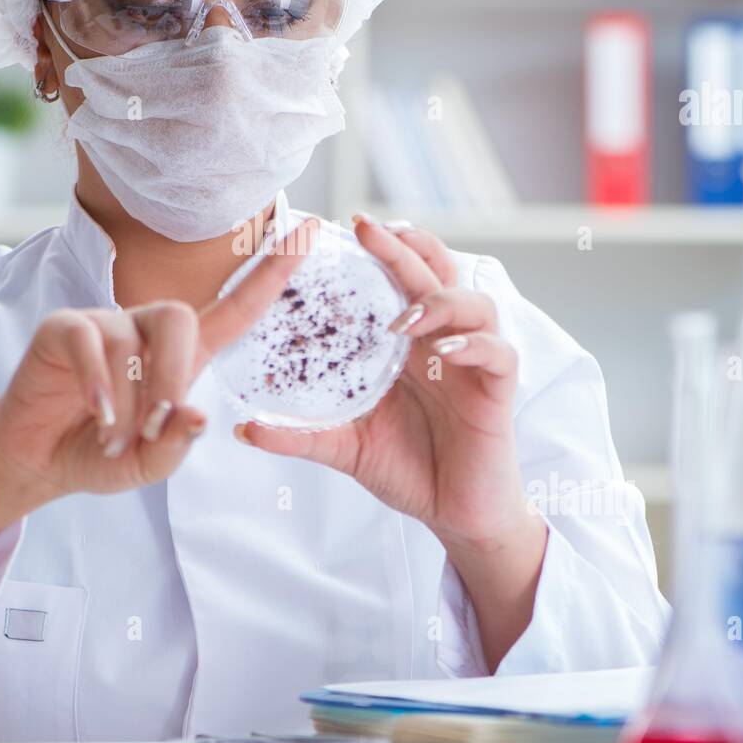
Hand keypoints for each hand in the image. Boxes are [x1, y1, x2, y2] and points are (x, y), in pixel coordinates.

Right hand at [0, 217, 319, 500]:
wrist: (36, 461)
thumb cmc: (99, 452)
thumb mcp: (148, 463)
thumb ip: (175, 446)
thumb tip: (195, 414)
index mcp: (183, 355)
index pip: (236, 308)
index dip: (272, 272)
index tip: (309, 231)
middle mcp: (147, 329)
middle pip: (182, 317)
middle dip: (172, 375)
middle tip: (155, 425)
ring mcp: (104, 324)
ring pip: (133, 341)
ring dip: (127, 400)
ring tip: (111, 438)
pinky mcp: (64, 328)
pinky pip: (90, 343)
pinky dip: (96, 384)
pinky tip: (95, 414)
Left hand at [234, 216, 533, 552]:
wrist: (454, 514)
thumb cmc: (409, 469)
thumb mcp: (347, 447)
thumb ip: (303, 434)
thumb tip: (243, 429)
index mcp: (409, 346)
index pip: (400, 280)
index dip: (379, 251)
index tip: (341, 229)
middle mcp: (442, 344)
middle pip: (433, 275)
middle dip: (402, 248)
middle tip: (365, 228)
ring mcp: (474, 364)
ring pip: (475, 304)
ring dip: (439, 300)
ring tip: (404, 316)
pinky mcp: (497, 392)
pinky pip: (499, 354)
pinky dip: (475, 346)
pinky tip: (445, 352)